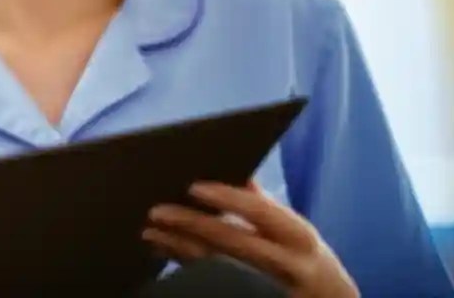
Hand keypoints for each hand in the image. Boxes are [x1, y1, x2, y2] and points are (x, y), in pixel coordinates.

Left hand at [143, 181, 356, 297]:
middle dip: (192, 225)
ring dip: (178, 248)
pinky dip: (183, 265)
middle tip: (156, 210)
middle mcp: (288, 265)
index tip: (193, 186)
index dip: (228, 198)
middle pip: (233, 243)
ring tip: (149, 230)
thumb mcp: (293, 231)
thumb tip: (230, 167)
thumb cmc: (304, 258)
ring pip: (216, 268)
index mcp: (299, 237)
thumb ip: (262, 205)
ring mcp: (267, 289)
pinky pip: (209, 284)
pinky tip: (162, 250)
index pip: (261, 213)